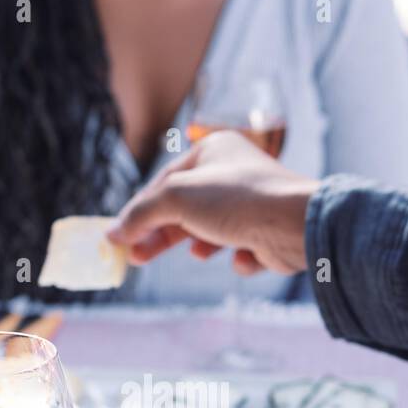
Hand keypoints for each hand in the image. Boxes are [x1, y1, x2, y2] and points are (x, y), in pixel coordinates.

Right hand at [108, 130, 318, 275]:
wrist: (295, 225)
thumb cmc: (235, 200)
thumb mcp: (176, 199)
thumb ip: (141, 214)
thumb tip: (112, 233)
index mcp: (213, 150)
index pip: (166, 181)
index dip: (141, 210)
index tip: (120, 236)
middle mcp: (234, 172)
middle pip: (185, 208)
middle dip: (162, 234)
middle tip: (136, 257)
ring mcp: (253, 203)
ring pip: (213, 229)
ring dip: (203, 244)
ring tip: (199, 253)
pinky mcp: (268, 232)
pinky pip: (242, 248)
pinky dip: (240, 256)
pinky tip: (247, 254)